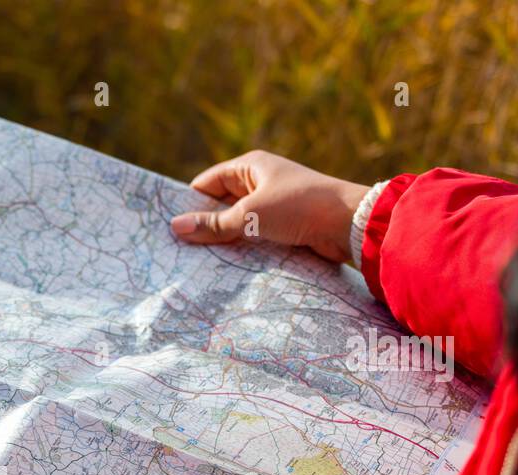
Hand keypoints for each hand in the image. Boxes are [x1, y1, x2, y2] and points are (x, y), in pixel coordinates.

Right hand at [170, 150, 369, 262]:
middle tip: (177, 248)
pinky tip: (223, 265)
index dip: (188, 203)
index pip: (207, 182)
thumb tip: (175, 227)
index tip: (168, 226)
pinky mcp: (283, 225)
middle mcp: (260, 181)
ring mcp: (272, 204)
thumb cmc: (298, 207)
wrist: (349, 223)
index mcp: (250, 166)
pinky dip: (240, 248)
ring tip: (195, 260)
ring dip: (222, 239)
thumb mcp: (250, 215)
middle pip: (220, 203)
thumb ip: (213, 225)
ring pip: (236, 222)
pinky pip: (252, 236)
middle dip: (203, 224)